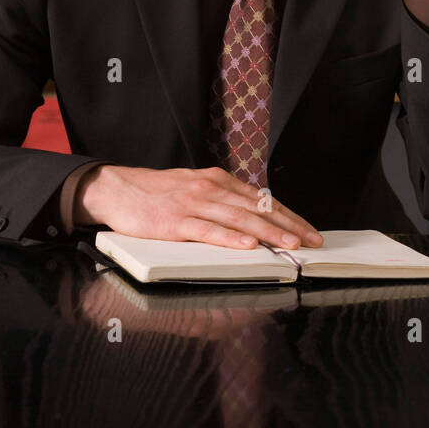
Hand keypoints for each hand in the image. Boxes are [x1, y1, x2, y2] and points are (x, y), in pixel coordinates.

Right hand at [75, 163, 322, 249]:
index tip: (308, 229)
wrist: (116, 188)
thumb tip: (252, 219)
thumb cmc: (156, 193)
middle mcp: (210, 189)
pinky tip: (248, 246)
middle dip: (288, 225)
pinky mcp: (175, 222)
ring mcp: (193, 204)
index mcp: (217, 180)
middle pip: (257, 209)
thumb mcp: (194, 188)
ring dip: (268, 232)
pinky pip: (208, 231)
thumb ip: (221, 200)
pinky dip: (231, 239)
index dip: (287, 215)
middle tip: (312, 240)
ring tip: (291, 244)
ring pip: (239, 219)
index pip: (261, 199)